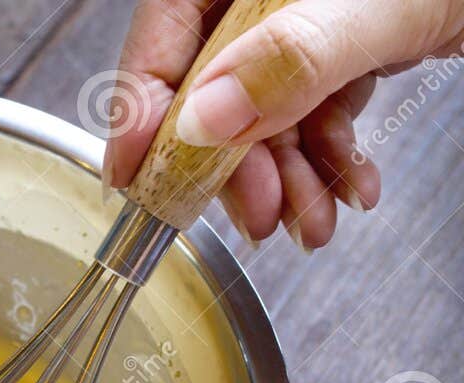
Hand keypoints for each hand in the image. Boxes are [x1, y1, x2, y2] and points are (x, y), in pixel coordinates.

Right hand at [106, 0, 463, 247]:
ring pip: (263, 109)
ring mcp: (310, 15)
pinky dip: (327, 158)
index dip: (144, 111)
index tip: (137, 180)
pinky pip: (313, 108)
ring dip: (284, 177)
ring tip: (310, 220)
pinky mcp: (349, 41)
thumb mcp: (385, 7)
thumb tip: (202, 119)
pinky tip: (348, 188)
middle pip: (213, 83)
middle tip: (254, 216)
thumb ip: (290, 58)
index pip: (169, 33)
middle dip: (237, 163)